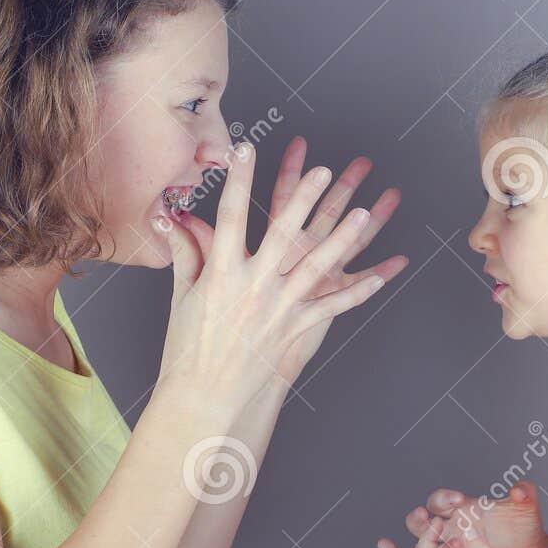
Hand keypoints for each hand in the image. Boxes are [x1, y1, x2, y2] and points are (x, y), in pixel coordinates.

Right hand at [154, 139, 392, 421]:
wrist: (202, 397)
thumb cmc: (187, 349)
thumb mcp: (182, 296)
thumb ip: (185, 253)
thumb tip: (168, 218)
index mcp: (220, 274)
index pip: (230, 216)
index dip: (239, 180)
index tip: (245, 149)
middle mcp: (252, 288)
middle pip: (283, 235)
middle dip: (304, 199)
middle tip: (323, 170)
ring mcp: (277, 309)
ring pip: (317, 267)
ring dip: (342, 238)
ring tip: (363, 212)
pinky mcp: (295, 330)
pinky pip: (332, 307)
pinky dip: (357, 292)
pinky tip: (379, 276)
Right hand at [416, 481, 547, 547]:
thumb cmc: (526, 530)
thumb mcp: (527, 509)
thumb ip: (525, 494)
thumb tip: (520, 490)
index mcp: (463, 509)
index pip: (439, 500)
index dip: (444, 498)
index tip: (458, 500)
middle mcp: (453, 529)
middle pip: (419, 523)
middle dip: (419, 520)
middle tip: (428, 519)